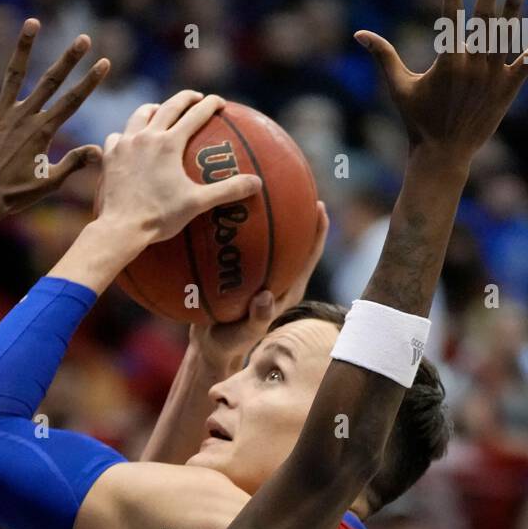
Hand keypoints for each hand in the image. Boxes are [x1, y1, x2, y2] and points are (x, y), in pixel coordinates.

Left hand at [0, 19, 109, 216]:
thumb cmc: (15, 195)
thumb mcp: (50, 182)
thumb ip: (74, 163)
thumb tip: (100, 151)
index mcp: (43, 131)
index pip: (73, 101)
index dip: (90, 81)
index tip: (104, 62)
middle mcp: (24, 117)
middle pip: (51, 81)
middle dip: (69, 59)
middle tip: (84, 38)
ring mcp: (1, 114)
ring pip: (15, 74)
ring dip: (25, 47)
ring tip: (33, 22)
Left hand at [97, 92, 261, 246]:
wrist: (121, 227)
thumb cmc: (160, 216)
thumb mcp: (197, 203)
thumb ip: (227, 190)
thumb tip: (257, 183)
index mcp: (169, 142)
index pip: (195, 114)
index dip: (210, 105)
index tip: (220, 101)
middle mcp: (147, 135)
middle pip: (168, 106)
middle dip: (185, 98)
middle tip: (195, 97)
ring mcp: (125, 143)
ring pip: (140, 115)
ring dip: (153, 109)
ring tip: (159, 111)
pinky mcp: (110, 156)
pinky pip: (117, 136)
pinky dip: (126, 134)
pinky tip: (128, 141)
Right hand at [192, 200, 328, 368]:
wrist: (208, 346)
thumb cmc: (230, 343)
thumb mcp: (243, 335)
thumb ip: (257, 319)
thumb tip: (265, 298)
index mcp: (287, 289)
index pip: (309, 256)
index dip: (318, 231)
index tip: (318, 205)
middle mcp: (276, 276)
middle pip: (292, 239)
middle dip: (294, 212)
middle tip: (292, 182)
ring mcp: (257, 273)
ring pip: (266, 238)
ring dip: (264, 213)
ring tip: (256, 184)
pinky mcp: (237, 272)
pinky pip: (238, 244)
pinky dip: (234, 227)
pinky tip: (219, 207)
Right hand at [356, 0, 527, 165]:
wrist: (443, 155)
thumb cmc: (418, 120)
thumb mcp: (399, 87)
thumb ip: (383, 56)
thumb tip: (359, 34)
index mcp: (448, 61)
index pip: (451, 15)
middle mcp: (472, 65)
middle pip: (483, 18)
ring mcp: (492, 77)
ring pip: (506, 34)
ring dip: (515, 6)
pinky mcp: (508, 88)